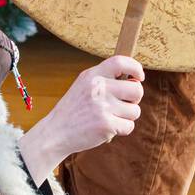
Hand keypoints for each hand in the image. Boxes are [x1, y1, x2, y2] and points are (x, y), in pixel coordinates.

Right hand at [16, 55, 144, 184]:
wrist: (55, 133)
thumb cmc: (74, 110)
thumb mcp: (83, 86)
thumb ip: (105, 80)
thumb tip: (136, 81)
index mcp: (92, 75)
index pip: (120, 62)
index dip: (135, 68)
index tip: (139, 76)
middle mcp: (98, 88)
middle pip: (137, 89)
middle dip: (134, 99)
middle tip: (122, 104)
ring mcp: (102, 107)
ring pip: (135, 110)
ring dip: (126, 117)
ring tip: (109, 118)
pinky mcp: (106, 125)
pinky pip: (129, 126)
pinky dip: (121, 130)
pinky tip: (107, 128)